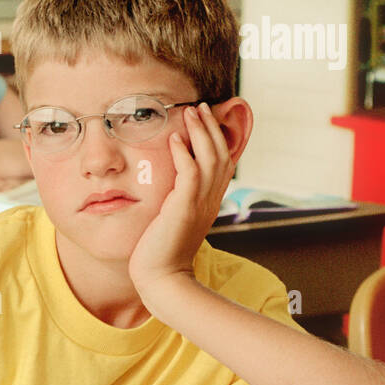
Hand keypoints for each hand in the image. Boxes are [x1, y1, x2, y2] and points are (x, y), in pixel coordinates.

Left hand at [128, 103, 234, 299]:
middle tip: (201, 107)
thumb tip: (172, 188)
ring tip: (191, 112)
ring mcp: (200, 204)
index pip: (222, 163)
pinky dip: (185, 153)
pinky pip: (190, 174)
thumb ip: (178, 201)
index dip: (217, 139)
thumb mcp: (174, 220)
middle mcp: (211, 200)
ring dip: (201, 133)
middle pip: (221, 155)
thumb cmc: (162, 251)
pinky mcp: (184, 208)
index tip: (206, 119)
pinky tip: (176, 138)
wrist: (162, 278)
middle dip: (211, 128)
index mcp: (210, 202)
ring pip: (210, 159)